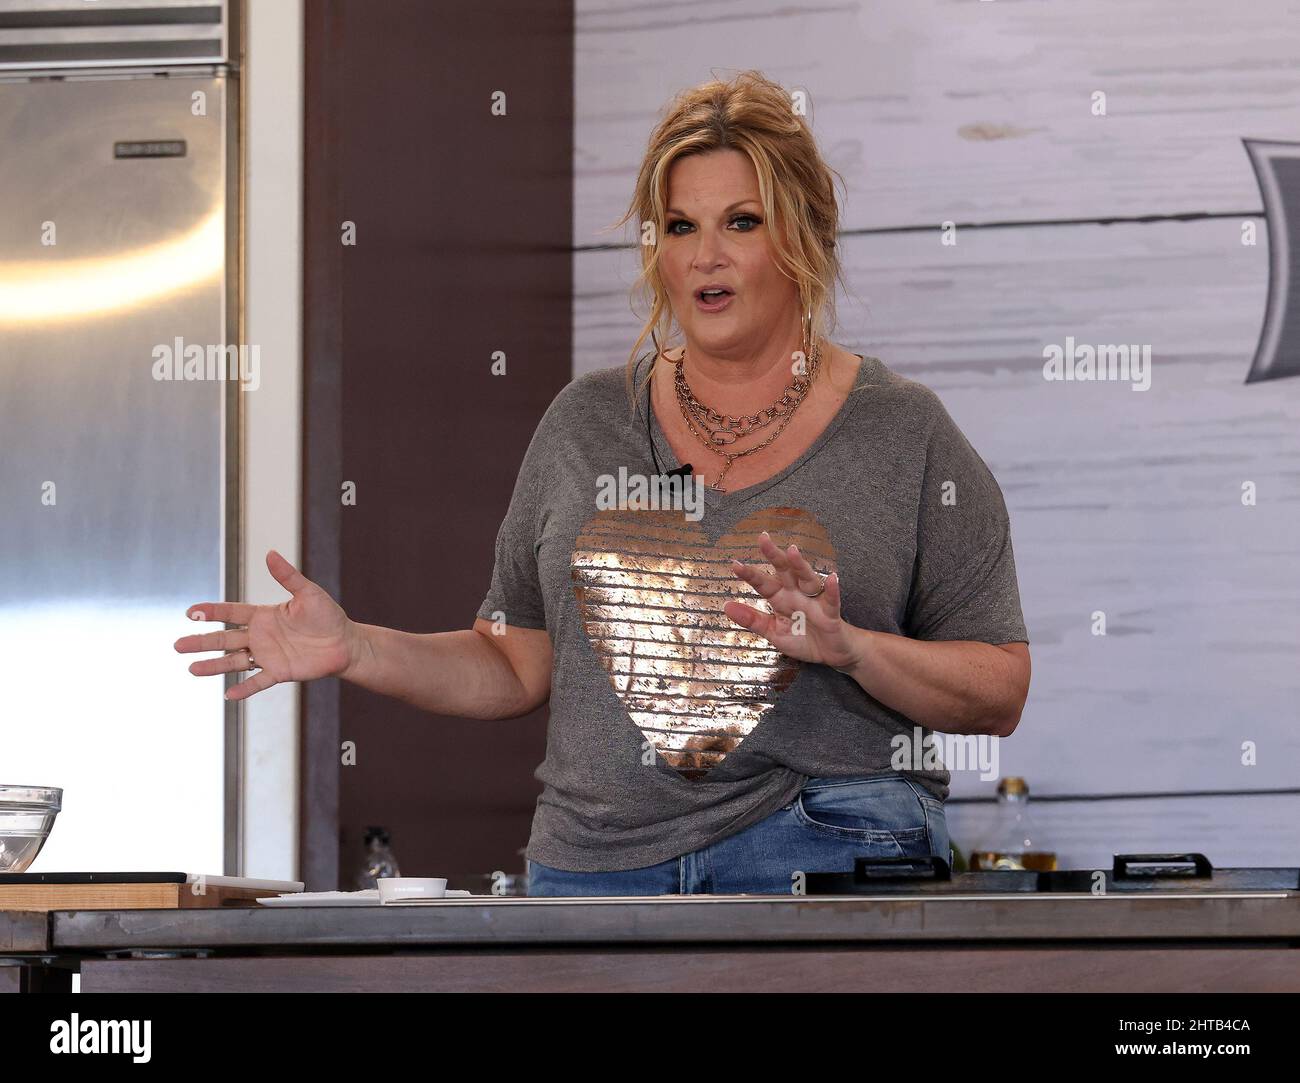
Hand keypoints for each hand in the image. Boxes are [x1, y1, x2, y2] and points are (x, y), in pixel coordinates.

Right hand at [174, 549, 361, 701]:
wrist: (345, 643)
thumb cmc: (327, 616)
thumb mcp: (309, 593)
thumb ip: (288, 576)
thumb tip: (270, 553)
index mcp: (264, 616)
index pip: (231, 612)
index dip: (211, 611)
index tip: (190, 611)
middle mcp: (260, 636)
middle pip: (225, 638)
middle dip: (201, 641)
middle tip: (178, 645)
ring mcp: (268, 655)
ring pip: (234, 661)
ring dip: (214, 665)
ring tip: (191, 668)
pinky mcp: (279, 672)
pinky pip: (258, 682)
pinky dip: (244, 688)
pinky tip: (228, 694)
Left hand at [724, 531, 863, 671]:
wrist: (831, 653)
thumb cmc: (803, 638)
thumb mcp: (773, 632)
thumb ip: (752, 620)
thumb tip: (727, 606)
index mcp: (780, 598)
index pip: (763, 583)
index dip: (750, 574)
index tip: (735, 564)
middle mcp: (796, 594)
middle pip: (784, 571)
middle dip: (774, 555)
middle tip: (763, 539)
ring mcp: (814, 601)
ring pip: (806, 578)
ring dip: (799, 565)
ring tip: (792, 552)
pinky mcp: (831, 613)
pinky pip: (831, 600)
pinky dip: (832, 590)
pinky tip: (831, 579)